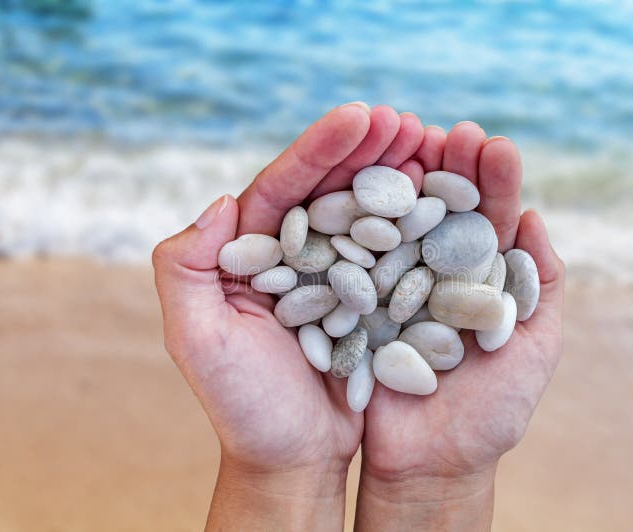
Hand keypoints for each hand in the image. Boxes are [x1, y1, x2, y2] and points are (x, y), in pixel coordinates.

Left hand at [152, 103, 424, 530]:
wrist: (294, 458)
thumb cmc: (242, 406)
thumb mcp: (196, 339)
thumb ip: (187, 268)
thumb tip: (222, 203)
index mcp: (249, 253)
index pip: (285, 186)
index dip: (320, 148)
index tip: (361, 114)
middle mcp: (294, 254)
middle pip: (331, 188)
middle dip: (367, 150)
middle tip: (407, 120)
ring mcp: (335, 274)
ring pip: (367, 212)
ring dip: (398, 175)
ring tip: (433, 144)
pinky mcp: (370, 300)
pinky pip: (395, 253)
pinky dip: (417, 223)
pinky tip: (445, 197)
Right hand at [356, 123, 565, 530]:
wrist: (430, 463)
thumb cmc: (492, 413)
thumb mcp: (536, 346)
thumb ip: (542, 284)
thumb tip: (534, 215)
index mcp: (479, 277)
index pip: (488, 218)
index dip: (492, 181)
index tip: (494, 145)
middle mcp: (435, 272)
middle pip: (442, 209)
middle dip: (449, 169)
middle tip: (450, 132)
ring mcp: (393, 285)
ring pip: (399, 223)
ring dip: (404, 182)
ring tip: (407, 142)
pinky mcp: (355, 304)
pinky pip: (356, 260)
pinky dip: (358, 223)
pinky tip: (359, 186)